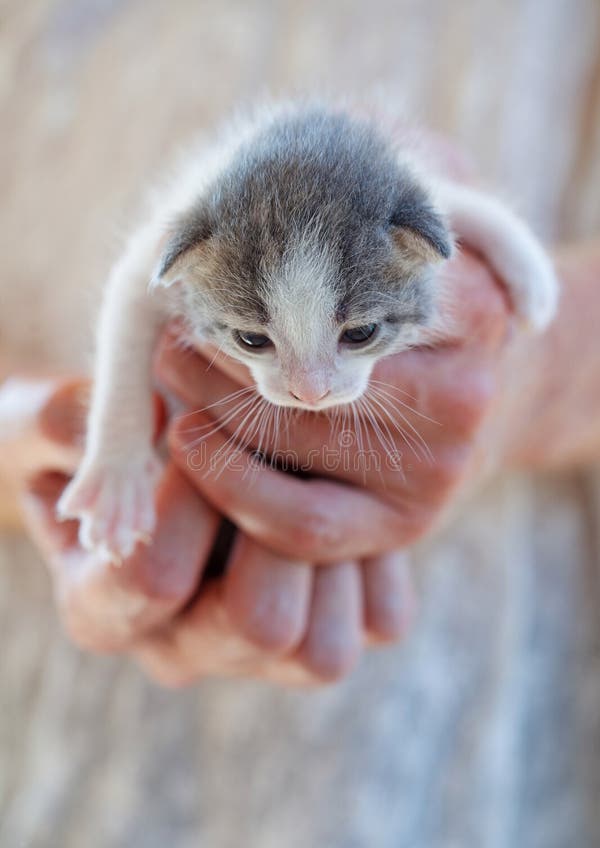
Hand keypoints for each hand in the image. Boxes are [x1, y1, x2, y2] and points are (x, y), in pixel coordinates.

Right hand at [0, 377, 414, 684]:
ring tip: (305, 471)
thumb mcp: (60, 424)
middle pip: (259, 624)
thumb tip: (158, 419)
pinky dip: (376, 557)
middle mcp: (190, 649)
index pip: (152, 580)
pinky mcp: (340, 630)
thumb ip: (68, 423)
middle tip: (265, 448)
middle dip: (270, 519)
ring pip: (326, 646)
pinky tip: (346, 496)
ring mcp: (268, 654)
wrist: (171, 459)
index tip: (192, 428)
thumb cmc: (113, 440)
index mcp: (107, 611)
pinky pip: (380, 619)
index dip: (183, 495)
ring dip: (330, 542)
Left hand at [158, 249, 512, 563]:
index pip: (348, 292)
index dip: (263, 285)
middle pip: (317, 365)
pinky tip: (187, 442)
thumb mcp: (421, 246)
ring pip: (299, 438)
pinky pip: (300, 522)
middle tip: (169, 331)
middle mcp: (464, 394)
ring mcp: (438, 469)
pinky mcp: (405, 527)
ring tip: (167, 371)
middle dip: (228, 346)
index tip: (202, 274)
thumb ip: (385, 216)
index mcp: (473, 312)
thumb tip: (286, 186)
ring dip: (212, 403)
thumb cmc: (424, 313)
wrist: (484, 408)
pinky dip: (230, 486)